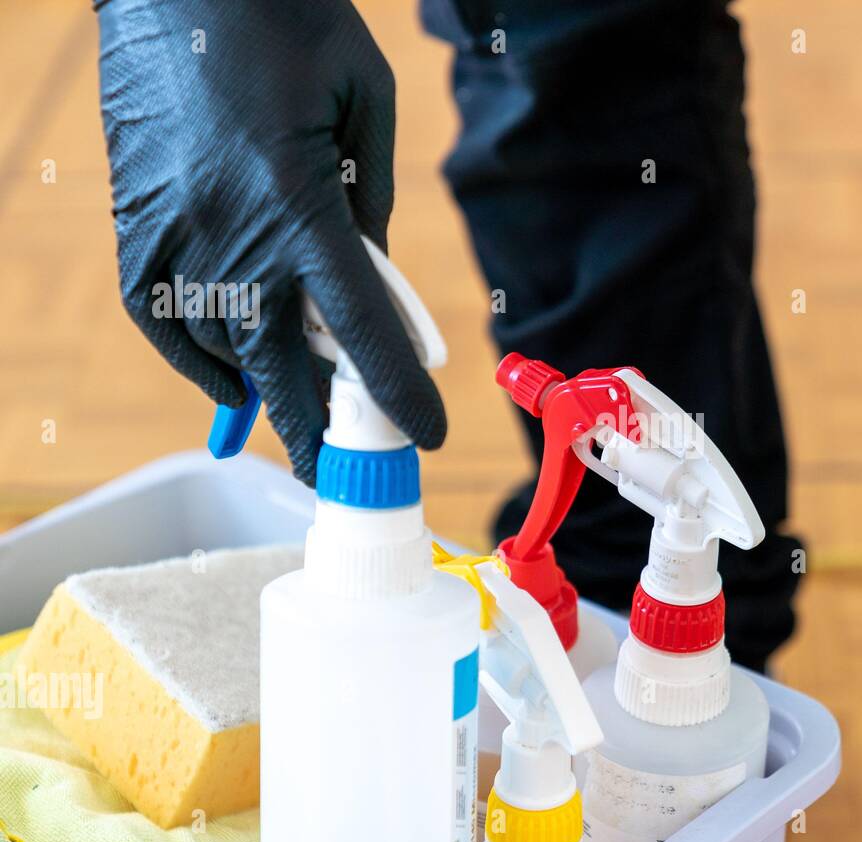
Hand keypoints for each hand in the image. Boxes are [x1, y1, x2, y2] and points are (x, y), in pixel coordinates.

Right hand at [96, 0, 445, 483]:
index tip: (424, 436)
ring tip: (298, 419)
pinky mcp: (134, 226)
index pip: (359, 328)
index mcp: (301, 205)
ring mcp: (172, 236)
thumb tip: (376, 278)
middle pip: (284, 365)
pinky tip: (228, 380)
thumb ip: (376, 202)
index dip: (394, 391)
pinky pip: (161, 321)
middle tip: (336, 473)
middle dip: (315, 429)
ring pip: (225, 348)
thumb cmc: (287, 20)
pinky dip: (196, 361)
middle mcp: (231, 235)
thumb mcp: (365, 104)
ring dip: (266, 392)